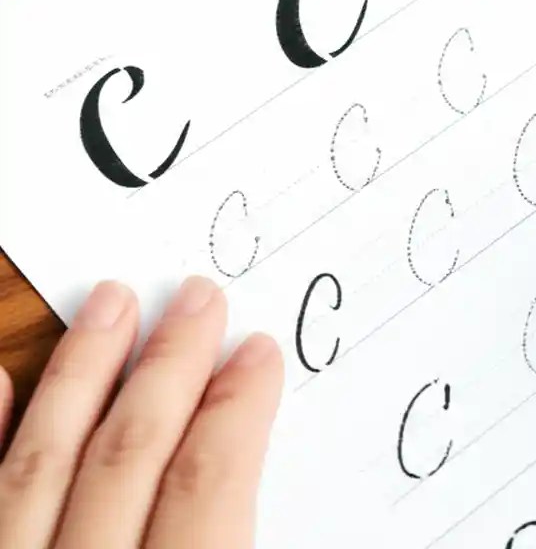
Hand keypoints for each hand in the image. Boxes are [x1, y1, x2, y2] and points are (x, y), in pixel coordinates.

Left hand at [0, 276, 282, 547]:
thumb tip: (253, 464)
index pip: (205, 485)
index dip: (238, 412)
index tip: (259, 355)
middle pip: (129, 453)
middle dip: (171, 367)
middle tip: (198, 301)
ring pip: (42, 461)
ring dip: (81, 373)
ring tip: (111, 303)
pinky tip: (2, 376)